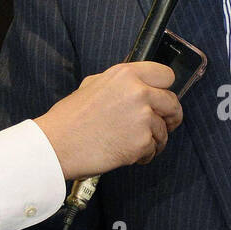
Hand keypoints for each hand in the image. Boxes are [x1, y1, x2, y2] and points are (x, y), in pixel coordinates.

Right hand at [34, 61, 182, 178]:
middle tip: (163, 124)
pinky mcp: (141, 142)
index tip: (163, 98)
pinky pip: (154, 149)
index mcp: (126, 74)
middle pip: (173, 103)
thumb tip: (139, 85)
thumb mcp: (93, 85)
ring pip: (165, 130)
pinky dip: (144, 155)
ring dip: (154, 139)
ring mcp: (142, 117)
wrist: (57, 145)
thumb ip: (121, 83)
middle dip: (169, 116)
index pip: (166, 75)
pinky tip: (126, 153)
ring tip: (133, 143)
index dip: (165, 89)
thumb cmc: (71, 118)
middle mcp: (138, 92)